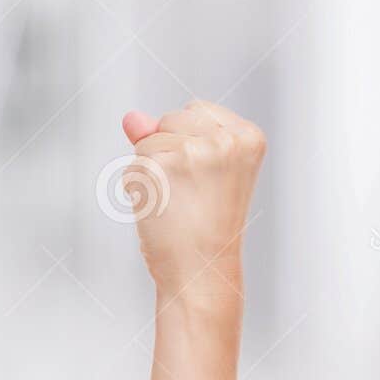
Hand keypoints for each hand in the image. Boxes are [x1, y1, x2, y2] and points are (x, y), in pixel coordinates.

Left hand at [120, 99, 265, 311]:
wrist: (201, 269)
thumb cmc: (204, 224)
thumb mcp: (199, 170)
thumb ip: (166, 135)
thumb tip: (131, 118)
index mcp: (248, 136)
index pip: (195, 110)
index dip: (190, 143)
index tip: (207, 178)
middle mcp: (225, 140)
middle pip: (171, 118)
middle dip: (169, 149)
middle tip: (191, 193)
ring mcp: (192, 151)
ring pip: (149, 139)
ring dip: (152, 167)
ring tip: (177, 200)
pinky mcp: (159, 166)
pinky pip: (133, 161)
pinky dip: (138, 184)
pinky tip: (161, 207)